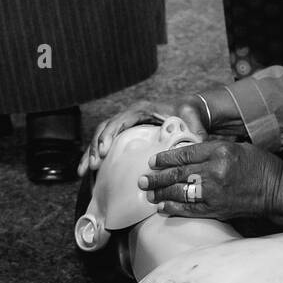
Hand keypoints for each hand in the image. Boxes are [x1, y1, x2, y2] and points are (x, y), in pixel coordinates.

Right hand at [78, 96, 207, 176]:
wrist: (189, 111)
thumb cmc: (189, 114)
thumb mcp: (192, 120)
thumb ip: (195, 130)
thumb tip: (198, 142)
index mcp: (141, 110)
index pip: (119, 120)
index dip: (109, 134)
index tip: (105, 151)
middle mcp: (129, 116)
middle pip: (104, 128)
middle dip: (95, 146)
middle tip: (92, 165)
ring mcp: (125, 126)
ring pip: (100, 137)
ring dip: (90, 152)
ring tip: (84, 171)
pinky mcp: (124, 136)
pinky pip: (105, 145)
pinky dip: (95, 156)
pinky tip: (87, 172)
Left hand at [139, 140, 282, 219]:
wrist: (277, 190)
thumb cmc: (260, 165)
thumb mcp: (237, 147)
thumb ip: (212, 149)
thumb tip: (186, 155)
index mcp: (220, 151)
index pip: (185, 153)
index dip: (166, 158)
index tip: (153, 161)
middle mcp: (215, 171)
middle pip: (178, 173)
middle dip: (156, 177)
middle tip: (142, 179)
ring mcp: (214, 192)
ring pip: (179, 191)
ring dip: (160, 192)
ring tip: (147, 193)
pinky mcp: (216, 208)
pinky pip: (189, 208)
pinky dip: (173, 207)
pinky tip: (162, 206)